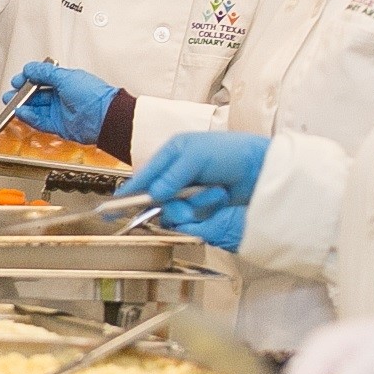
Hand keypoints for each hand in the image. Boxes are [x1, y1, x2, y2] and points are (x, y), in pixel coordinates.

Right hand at [9, 61, 118, 144]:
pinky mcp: (59, 126)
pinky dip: (29, 117)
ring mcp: (60, 111)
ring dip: (23, 106)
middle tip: (10, 94)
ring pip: (36, 108)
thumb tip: (30, 68)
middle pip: (36, 94)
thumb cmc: (92, 95)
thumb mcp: (65, 77)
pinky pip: (40, 121)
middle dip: (22, 94)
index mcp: (65, 81)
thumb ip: (45, 73)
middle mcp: (62, 96)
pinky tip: (22, 112)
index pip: (42, 79)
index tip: (18, 80)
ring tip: (12, 104)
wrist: (104, 117)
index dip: (28, 79)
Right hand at [123, 132, 268, 251]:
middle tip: (191, 199)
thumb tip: (152, 194)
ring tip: (217, 192)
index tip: (111, 209)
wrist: (263, 168)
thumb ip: (171, 176)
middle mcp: (177, 177)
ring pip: (176, 212)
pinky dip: (207, 211)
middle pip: (157, 201)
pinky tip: (221, 199)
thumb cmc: (229, 153)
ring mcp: (191, 195)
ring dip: (196, 205)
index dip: (128, 194)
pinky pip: (193, 220)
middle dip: (174, 203)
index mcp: (170, 156)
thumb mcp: (196, 156)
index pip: (143, 178)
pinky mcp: (205, 210)